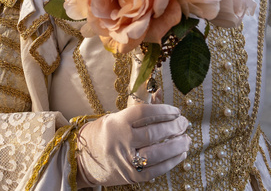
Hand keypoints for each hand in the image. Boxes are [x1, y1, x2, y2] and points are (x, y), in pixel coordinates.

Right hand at [75, 102, 189, 187]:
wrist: (83, 160)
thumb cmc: (104, 134)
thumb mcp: (116, 117)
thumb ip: (140, 110)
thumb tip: (161, 93)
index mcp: (117, 122)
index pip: (144, 113)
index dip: (164, 110)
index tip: (176, 111)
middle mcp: (121, 141)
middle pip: (153, 133)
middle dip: (174, 127)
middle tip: (184, 123)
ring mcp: (126, 161)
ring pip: (157, 153)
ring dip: (177, 145)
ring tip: (187, 139)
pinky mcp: (132, 176)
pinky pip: (156, 170)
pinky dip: (172, 161)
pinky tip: (181, 154)